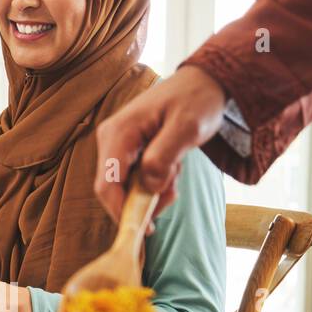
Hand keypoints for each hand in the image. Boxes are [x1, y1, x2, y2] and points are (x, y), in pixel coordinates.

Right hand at [93, 65, 226, 220]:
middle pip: (113, 189)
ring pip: (124, 187)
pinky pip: (132, 178)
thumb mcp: (187, 127)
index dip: (122, 212)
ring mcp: (117, 144)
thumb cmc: (196, 100)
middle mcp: (110, 139)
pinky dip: (153, 182)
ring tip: (176, 174)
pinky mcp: (127, 150)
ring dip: (151, 192)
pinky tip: (171, 168)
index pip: (107, 185)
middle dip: (142, 201)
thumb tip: (148, 187)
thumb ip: (164, 157)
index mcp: (119, 133)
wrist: (204, 81)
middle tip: (173, 193)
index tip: (146, 230)